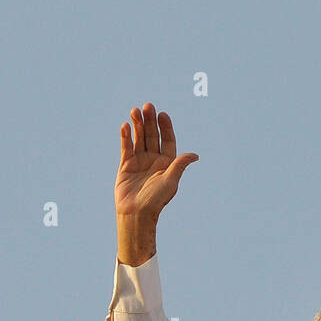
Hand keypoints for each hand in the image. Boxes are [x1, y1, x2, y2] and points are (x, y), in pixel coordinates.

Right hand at [116, 103, 197, 221]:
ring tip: (135, 111)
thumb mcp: (170, 181)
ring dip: (137, 125)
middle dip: (150, 121)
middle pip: (153, 136)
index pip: (167, 140)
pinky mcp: (126, 165)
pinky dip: (126, 137)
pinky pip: (127, 147)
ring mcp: (140, 161)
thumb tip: (195, 155)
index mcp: (167, 163)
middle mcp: (154, 160)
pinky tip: (125, 126)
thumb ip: (179, 165)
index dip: (165, 127)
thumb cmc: (156, 200)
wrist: (136, 213)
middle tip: (148, 106)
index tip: (162, 114)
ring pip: (139, 138)